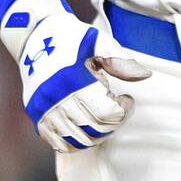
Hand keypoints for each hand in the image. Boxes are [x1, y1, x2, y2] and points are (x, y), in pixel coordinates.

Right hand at [0, 0, 151, 152]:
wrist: (35, 36)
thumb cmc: (72, 37)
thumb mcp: (99, 41)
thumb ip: (121, 60)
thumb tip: (146, 76)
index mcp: (73, 80)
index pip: (107, 113)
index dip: (124, 110)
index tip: (126, 97)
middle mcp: (56, 98)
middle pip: (95, 130)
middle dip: (114, 123)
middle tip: (117, 108)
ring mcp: (43, 110)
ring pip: (79, 141)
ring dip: (99, 135)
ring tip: (103, 118)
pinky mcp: (36, 117)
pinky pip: (59, 144)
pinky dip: (77, 142)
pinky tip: (86, 127)